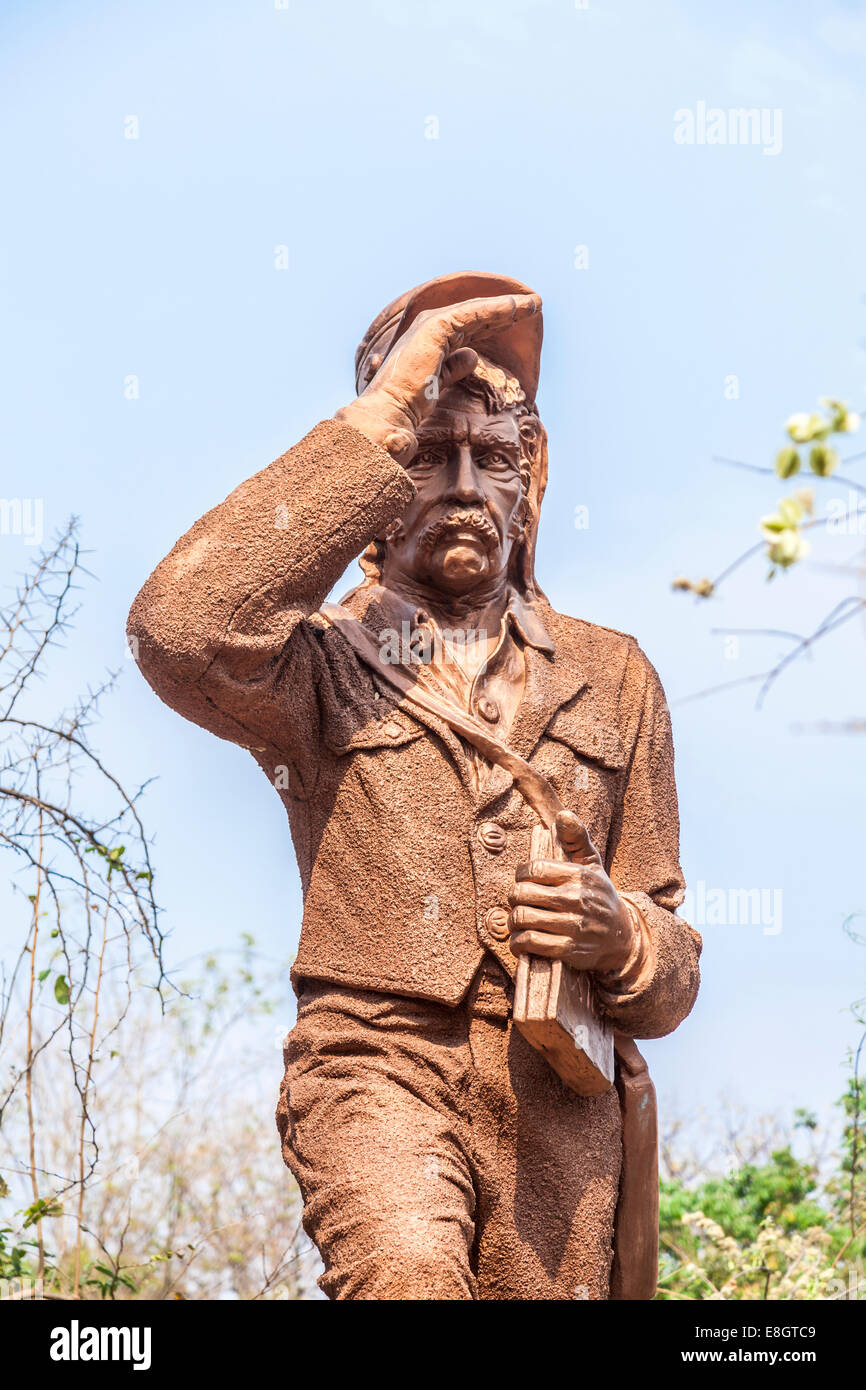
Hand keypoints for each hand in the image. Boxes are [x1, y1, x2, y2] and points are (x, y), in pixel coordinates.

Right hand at [334, 293, 540, 462]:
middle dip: (504, 310)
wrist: (389, 410)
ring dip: (507, 306)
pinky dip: (497, 309)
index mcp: (427, 341)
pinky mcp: (437, 328)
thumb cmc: (408, 406)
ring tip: (534, 304)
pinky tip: (517, 308)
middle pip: (474, 315)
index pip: (466, 326)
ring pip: (477, 310)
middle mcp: (428, 328)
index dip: (492, 321)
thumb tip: (472, 355)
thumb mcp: (438, 384)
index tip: (517, 319)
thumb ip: (453, 367)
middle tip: (533, 306)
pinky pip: (474, 313)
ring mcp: (431, 325)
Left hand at [507, 811, 636, 976]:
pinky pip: (531, 943)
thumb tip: (563, 814)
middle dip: (513, 897)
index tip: (523, 879)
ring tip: (516, 921)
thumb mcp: (593, 865)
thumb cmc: (600, 896)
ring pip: (523, 918)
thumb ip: (577, 838)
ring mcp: (574, 925)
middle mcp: (577, 899)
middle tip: (517, 901)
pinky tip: (520, 940)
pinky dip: (518, 943)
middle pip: (522, 893)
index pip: (533, 868)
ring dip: (512, 922)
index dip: (521, 874)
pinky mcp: (570, 949)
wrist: (622, 936)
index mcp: (579, 875)